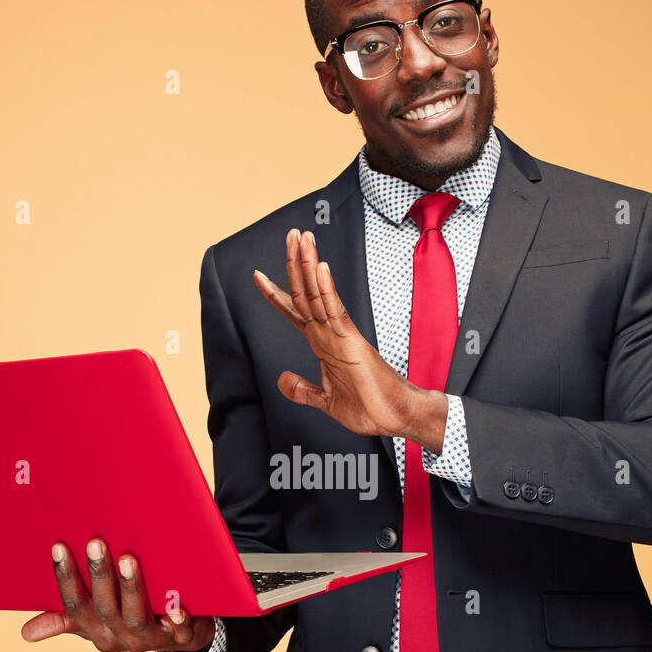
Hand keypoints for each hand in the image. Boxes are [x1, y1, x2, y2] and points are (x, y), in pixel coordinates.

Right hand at [20, 537, 216, 651]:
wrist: (181, 637)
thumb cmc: (131, 620)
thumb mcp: (97, 622)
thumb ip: (66, 621)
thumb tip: (25, 633)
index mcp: (97, 631)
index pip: (75, 606)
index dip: (66, 578)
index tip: (59, 546)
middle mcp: (121, 637)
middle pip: (105, 608)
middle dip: (99, 576)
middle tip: (96, 543)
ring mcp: (151, 639)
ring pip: (137, 618)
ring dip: (132, 589)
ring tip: (129, 558)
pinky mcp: (181, 637)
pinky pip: (179, 632)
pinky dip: (178, 621)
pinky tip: (177, 607)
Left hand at [253, 228, 446, 450]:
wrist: (394, 417)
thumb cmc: (368, 409)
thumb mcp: (324, 401)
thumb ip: (302, 391)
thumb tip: (281, 380)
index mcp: (322, 344)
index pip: (295, 311)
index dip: (275, 294)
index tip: (258, 275)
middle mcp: (329, 333)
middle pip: (305, 292)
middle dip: (294, 264)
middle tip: (290, 234)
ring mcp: (340, 334)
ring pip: (318, 293)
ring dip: (307, 264)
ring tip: (301, 237)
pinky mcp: (351, 340)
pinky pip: (335, 310)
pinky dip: (326, 288)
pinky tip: (319, 266)